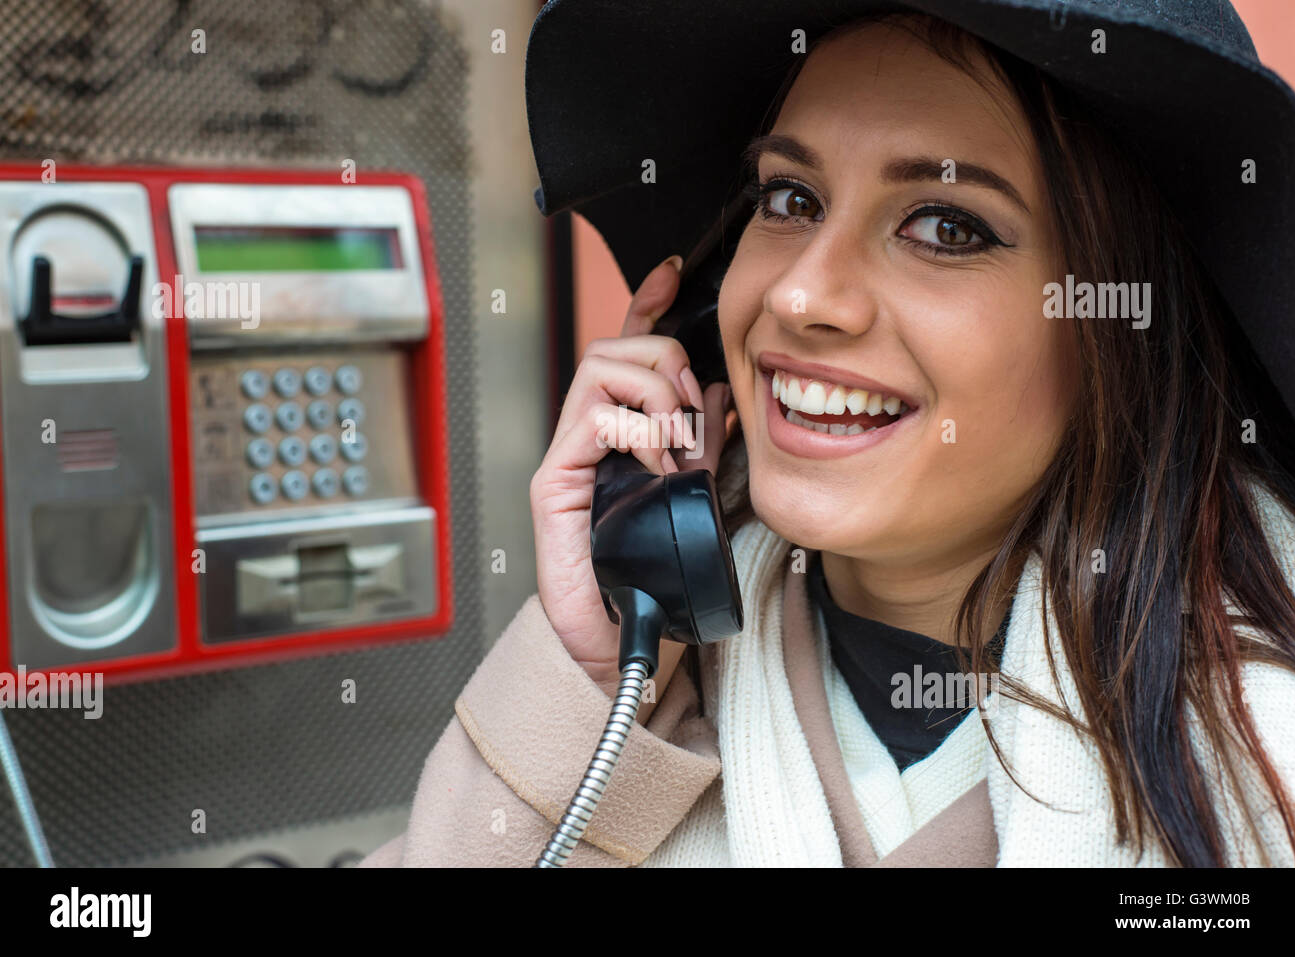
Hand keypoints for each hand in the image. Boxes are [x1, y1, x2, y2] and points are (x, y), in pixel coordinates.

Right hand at [529, 255, 731, 703]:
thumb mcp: (695, 495)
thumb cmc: (650, 576)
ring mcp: (569, 453)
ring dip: (655, 395)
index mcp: (624, 432)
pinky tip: (658, 463)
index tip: (671, 272)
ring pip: (602, 369)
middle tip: (695, 418)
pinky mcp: (554, 478)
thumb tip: (724, 395)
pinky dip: (638, 431)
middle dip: (668, 365)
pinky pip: (596, 417)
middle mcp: (590, 435)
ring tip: (676, 444)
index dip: (647, 305)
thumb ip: (705, 444)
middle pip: (616, 348)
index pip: (630, 352)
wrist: (617, 639)